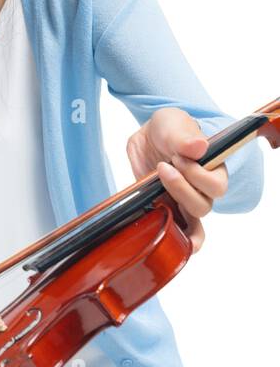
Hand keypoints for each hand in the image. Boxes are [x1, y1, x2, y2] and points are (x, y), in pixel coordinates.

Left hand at [126, 108, 226, 253]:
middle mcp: (203, 188)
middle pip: (203, 205)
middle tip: (163, 166)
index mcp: (212, 167)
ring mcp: (185, 199)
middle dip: (180, 188)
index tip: (177, 157)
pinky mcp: (167, 205)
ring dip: (174, 208)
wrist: (150, 135)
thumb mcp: (172, 123)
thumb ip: (182, 136)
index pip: (216, 184)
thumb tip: (199, 147)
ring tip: (158, 190)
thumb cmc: (170, 127)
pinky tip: (175, 244)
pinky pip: (181, 230)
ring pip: (192, 219)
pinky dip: (180, 238)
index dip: (197, 175)